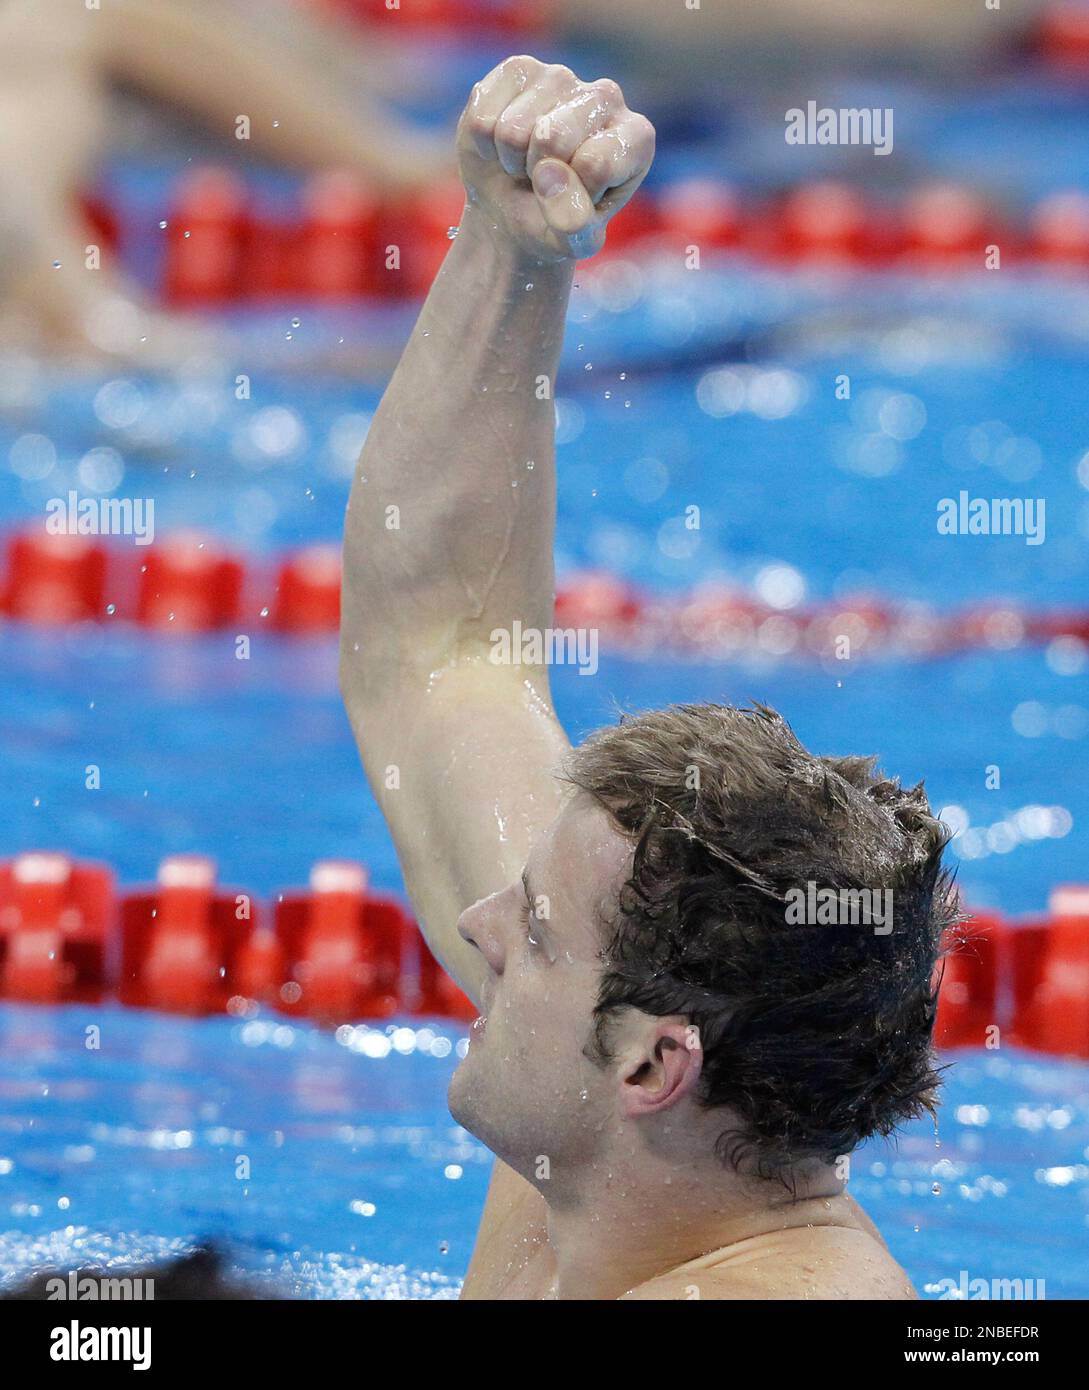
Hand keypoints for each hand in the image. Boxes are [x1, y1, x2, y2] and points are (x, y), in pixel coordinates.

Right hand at [456, 55, 654, 262]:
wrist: (514, 211)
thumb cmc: (554, 223)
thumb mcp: (572, 241)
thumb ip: (573, 222)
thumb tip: (548, 174)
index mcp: (635, 139)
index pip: (596, 163)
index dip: (572, 194)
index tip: (573, 199)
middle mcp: (606, 97)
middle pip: (553, 137)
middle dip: (537, 173)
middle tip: (544, 181)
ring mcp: (562, 77)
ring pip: (514, 129)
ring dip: (511, 160)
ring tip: (525, 164)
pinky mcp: (519, 69)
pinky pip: (484, 117)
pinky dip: (485, 144)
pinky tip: (503, 144)